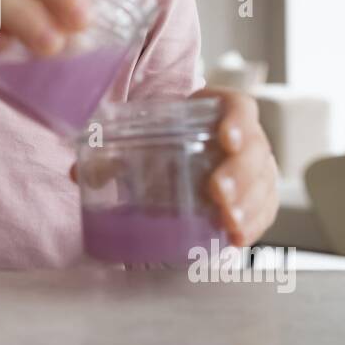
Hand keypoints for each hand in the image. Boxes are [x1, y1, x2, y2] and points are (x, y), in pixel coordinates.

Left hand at [68, 87, 278, 246]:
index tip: (226, 137)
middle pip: (256, 150)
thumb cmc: (163, 137)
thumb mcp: (142, 136)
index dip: (238, 120)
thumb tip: (79, 172)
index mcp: (219, 109)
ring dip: (249, 204)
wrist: (179, 150)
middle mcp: (244, 137)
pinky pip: (264, 209)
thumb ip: (111, 152)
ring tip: (229, 222)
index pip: (239, 106)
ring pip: (264, 182)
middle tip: (218, 192)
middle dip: (241, 173)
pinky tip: (237, 238)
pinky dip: (254, 224)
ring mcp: (254, 168)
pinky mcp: (255, 196)